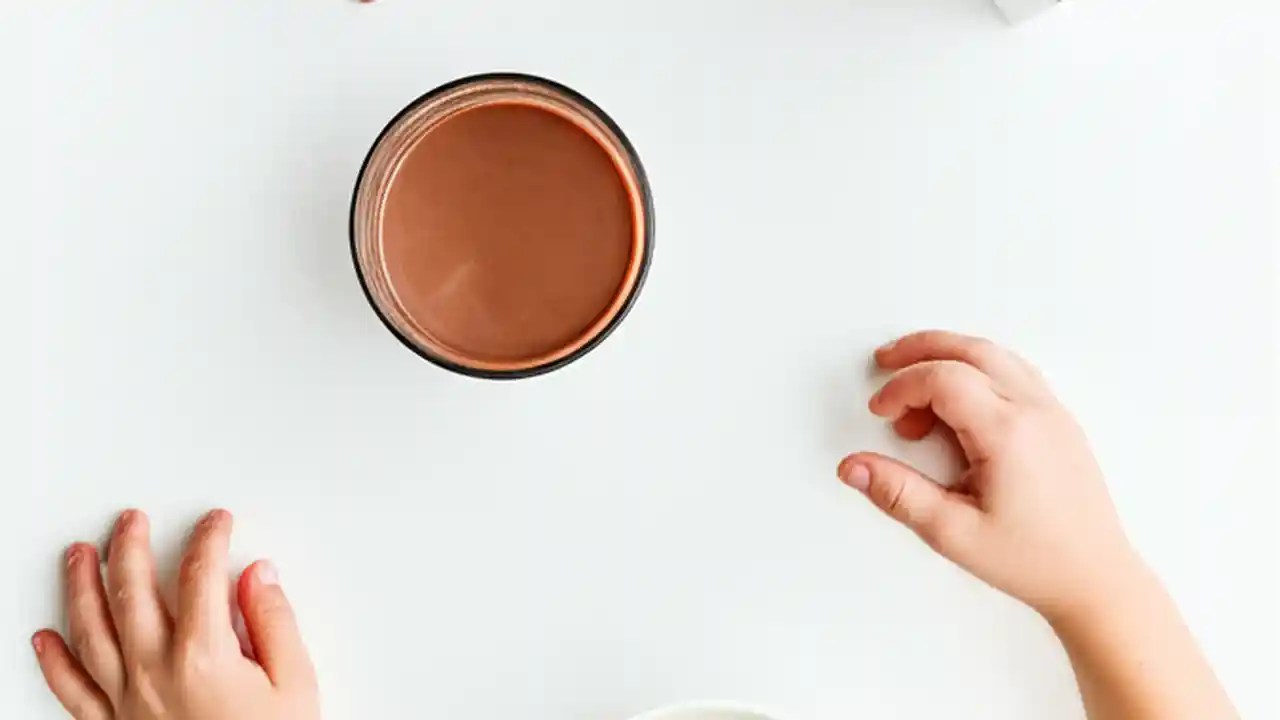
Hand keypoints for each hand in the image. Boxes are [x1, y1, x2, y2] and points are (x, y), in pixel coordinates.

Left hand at [31, 510, 319, 719]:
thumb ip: (275, 624)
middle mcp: (154, 671)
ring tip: (79, 555)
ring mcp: (126, 700)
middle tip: (131, 521)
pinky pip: (70, 688)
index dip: (208, 539)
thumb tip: (258, 577)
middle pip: (132, 591)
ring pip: (90, 629)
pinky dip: (53, 659)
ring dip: (81, 586)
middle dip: (131, 546)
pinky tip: (46, 636)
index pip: (201, 575)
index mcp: (204, 654)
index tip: (216, 523)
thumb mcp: (296, 684)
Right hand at [837, 330, 1140, 618]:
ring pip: (996, 356)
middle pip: (970, 351)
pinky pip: (1016, 373)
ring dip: (951, 356)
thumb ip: (898, 494)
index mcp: (1008, 433)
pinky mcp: (1060, 423)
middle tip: (886, 361)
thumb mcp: (952, 533)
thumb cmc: (1033, 560)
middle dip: (920, 350)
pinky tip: (959, 400)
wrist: (1095, 578)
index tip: (880, 413)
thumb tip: (853, 467)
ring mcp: (1053, 413)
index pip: (942, 378)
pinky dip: (979, 370)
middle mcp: (1035, 411)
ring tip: (917, 381)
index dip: (901, 387)